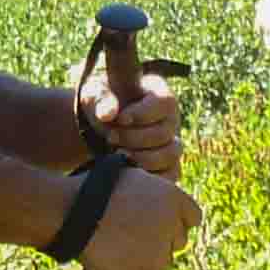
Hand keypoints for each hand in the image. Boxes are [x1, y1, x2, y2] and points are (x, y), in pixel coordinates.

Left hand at [75, 62, 180, 177]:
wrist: (100, 127)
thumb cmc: (103, 103)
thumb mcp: (97, 94)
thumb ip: (101, 99)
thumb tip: (108, 114)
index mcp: (160, 94)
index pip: (166, 102)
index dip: (143, 113)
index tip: (121, 119)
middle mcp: (171, 120)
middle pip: (165, 132)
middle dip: (134, 138)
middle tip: (111, 138)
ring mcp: (172, 143)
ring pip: (170, 154)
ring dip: (143, 158)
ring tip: (118, 154)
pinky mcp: (169, 165)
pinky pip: (171, 174)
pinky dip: (151, 176)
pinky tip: (129, 171)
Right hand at [78, 164, 203, 269]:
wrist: (72, 211)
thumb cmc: (94, 189)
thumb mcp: (130, 176)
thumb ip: (152, 192)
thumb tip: (155, 203)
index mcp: (173, 196)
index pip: (193, 217)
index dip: (175, 221)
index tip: (160, 224)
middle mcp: (173, 222)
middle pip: (179, 241)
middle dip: (163, 241)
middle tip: (136, 238)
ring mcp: (162, 249)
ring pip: (165, 262)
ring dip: (149, 260)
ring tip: (122, 251)